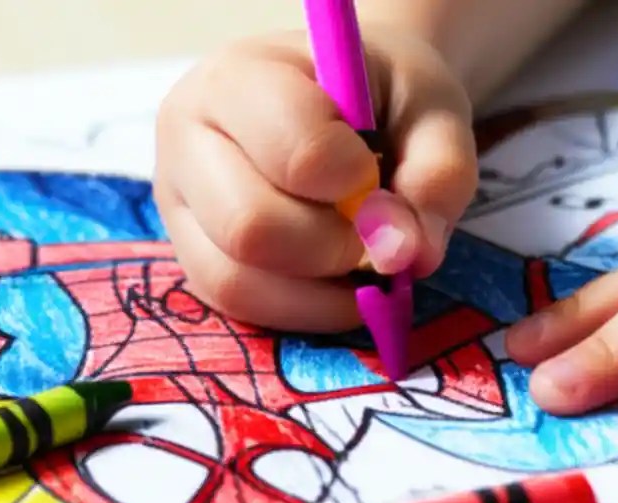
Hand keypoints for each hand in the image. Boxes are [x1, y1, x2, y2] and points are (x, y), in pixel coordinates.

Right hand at [154, 29, 477, 331]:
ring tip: (361, 262)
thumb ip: (439, 172)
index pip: (296, 152)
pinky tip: (340, 285)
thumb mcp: (431, 109)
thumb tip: (409, 254)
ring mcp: (179, 203)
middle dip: (334, 248)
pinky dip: (303, 311)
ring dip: (318, 292)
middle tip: (374, 234)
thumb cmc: (381, 95)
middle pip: (250, 227)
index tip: (383, 179)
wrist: (345, 97)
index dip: (355, 185)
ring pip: (235, 280)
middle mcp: (188, 138)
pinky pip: (239, 309)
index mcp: (241, 77)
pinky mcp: (192, 256)